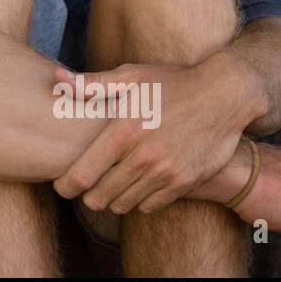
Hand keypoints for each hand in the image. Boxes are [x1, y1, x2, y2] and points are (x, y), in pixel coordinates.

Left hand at [50, 53, 254, 214]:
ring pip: (124, 204)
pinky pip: (150, 206)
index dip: (66, 186)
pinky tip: (137, 186)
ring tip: (110, 187)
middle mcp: (142, 156)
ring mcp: (165, 172)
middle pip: (100, 196)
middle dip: (88, 195)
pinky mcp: (184, 182)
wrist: (224, 95)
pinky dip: (140, 201)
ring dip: (113, 199)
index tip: (62, 187)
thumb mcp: (131, 76)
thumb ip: (92, 84)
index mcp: (122, 131)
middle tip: (86, 188)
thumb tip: (56, 77)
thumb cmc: (171, 83)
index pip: (82, 175)